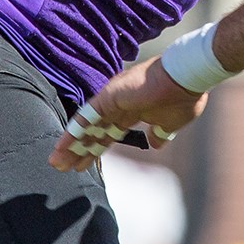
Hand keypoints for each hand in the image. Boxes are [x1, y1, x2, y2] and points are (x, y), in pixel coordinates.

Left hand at [49, 57, 205, 171]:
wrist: (186, 77)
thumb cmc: (184, 96)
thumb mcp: (172, 122)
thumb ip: (161, 133)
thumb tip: (154, 144)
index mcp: (135, 111)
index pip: (110, 133)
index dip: (98, 149)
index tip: (86, 165)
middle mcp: (120, 105)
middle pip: (95, 132)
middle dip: (80, 150)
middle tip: (63, 166)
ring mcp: (113, 100)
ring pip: (87, 126)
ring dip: (71, 144)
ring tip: (57, 162)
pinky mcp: (109, 96)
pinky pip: (87, 116)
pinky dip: (74, 131)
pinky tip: (63, 146)